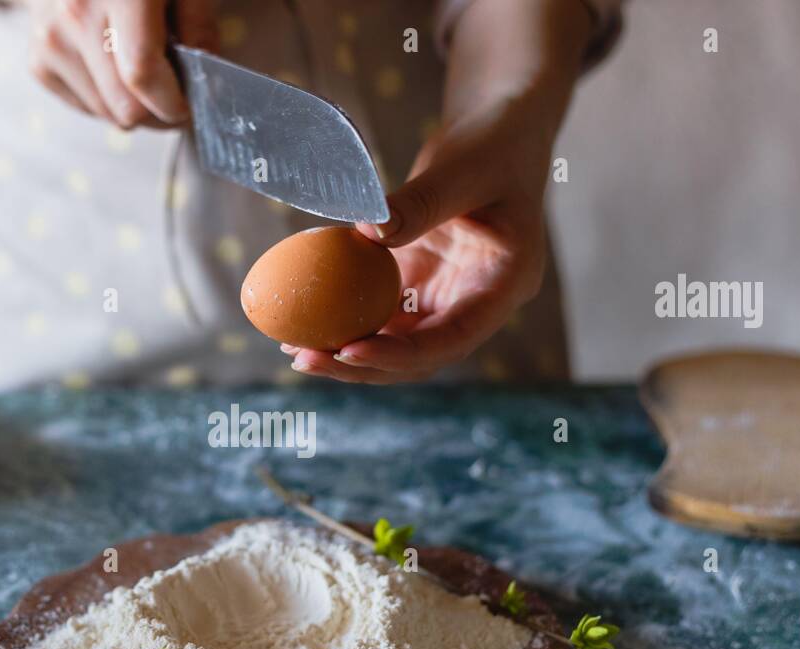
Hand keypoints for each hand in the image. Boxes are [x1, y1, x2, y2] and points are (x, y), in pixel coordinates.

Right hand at [25, 0, 217, 127]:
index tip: (189, 108)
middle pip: (124, 107)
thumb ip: (198, 25)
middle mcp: (76, 15)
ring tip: (141, 71)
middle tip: (172, 95)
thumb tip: (206, 78)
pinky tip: (113, 67)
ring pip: (106, 114)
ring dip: (131, 106)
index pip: (142, 74)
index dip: (172, 104)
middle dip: (157, 113)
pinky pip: (83, 107)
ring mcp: (51, 38)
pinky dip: (105, 98)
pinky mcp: (38, 58)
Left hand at [284, 0, 591, 383]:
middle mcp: (476, 304)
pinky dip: (346, 321)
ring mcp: (447, 299)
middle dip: (363, 365)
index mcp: (505, 286)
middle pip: (420, 356)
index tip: (350, 350)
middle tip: (307, 358)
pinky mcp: (420, 286)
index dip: (401, 354)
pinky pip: (381, 314)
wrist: (496, 131)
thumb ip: (422, 202)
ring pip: (397, 344)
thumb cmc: (492, 143)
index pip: (453, 338)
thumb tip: (368, 230)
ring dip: (347, 351)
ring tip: (295, 348)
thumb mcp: (462, 168)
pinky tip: (303, 322)